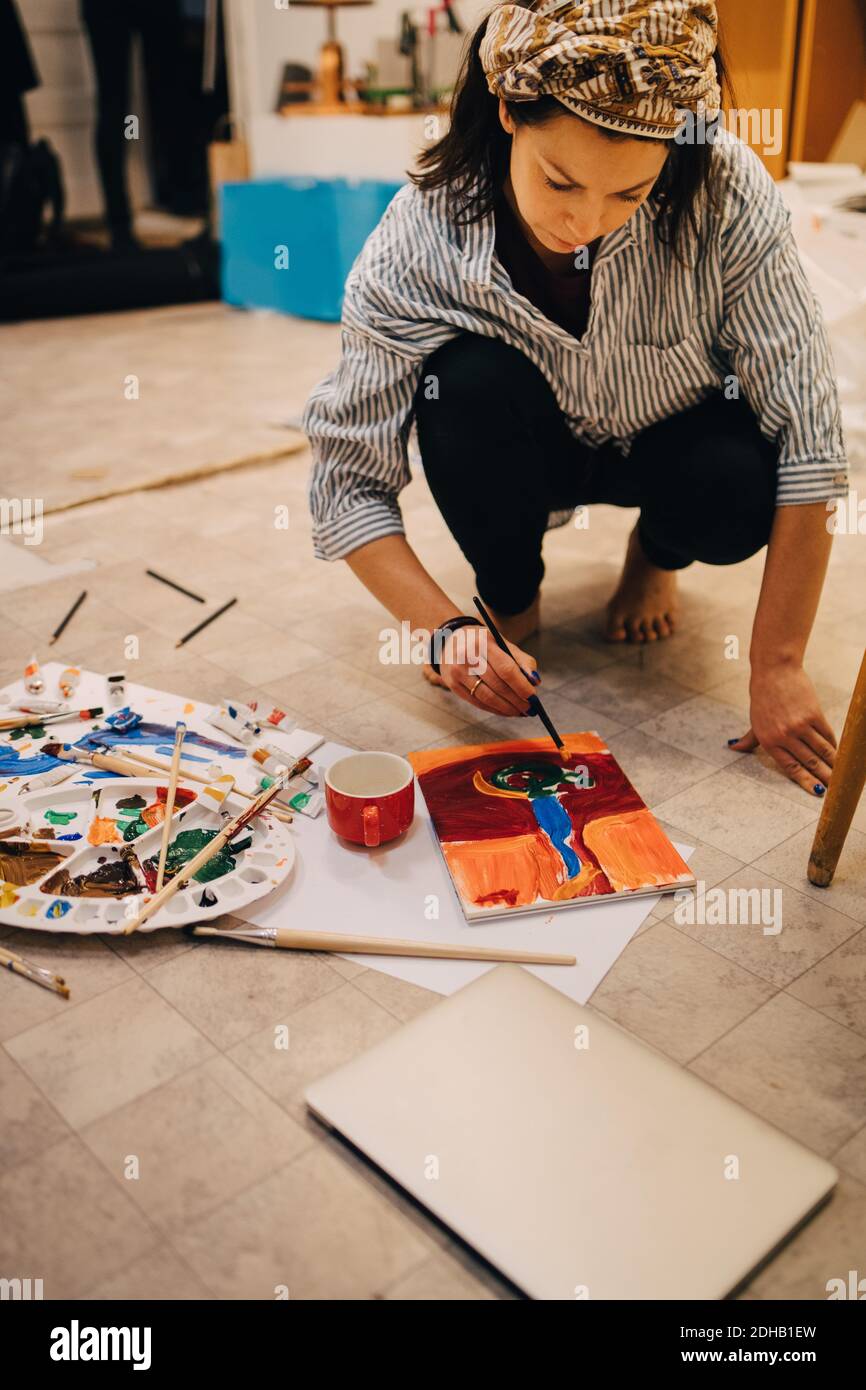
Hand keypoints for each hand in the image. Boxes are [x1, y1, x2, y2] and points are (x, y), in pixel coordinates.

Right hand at [437, 626, 538, 716]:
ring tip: (520, 712)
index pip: (506, 669)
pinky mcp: (452, 684)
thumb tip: (535, 681)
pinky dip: (494, 709)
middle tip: (530, 708)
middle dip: (517, 700)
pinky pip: (477, 702)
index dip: (521, 686)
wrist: (450, 640)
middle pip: (498, 685)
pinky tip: (506, 711)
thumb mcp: (501, 643)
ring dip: (507, 708)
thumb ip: (521, 660)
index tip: (533, 696)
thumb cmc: (482, 643)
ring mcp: (457, 671)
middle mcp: (467, 656)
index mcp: (483, 642)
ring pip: (487, 697)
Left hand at [729, 663, 835, 796]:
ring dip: (833, 764)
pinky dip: (833, 745)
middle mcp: (784, 735)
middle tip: (834, 788)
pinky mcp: (813, 714)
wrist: (775, 672)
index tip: (817, 793)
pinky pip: (827, 734)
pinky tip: (836, 752)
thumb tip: (734, 747)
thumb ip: (749, 739)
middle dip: (824, 777)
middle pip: (809, 762)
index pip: (791, 768)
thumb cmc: (763, 697)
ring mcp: (800, 725)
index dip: (806, 782)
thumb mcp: (754, 721)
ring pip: (821, 750)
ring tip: (840, 774)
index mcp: (769, 741)